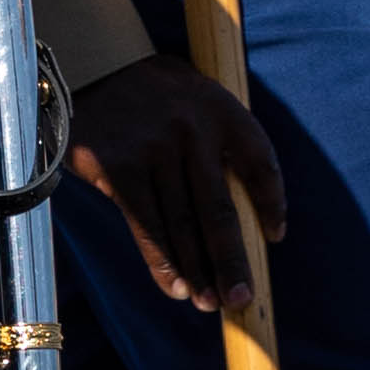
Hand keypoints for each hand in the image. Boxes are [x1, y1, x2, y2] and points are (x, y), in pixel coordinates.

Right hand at [67, 55, 287, 316]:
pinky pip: (146, 226)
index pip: (260, 162)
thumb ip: (220, 141)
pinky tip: (175, 288)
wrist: (94, 65)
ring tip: (210, 304)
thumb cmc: (157, 96)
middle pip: (219, 210)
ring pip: (181, 225)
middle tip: (242, 300)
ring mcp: (153, 148)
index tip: (275, 236)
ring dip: (198, 272)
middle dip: (233, 261)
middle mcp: (191, 128)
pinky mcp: (118, 166)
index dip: (271, 204)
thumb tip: (246, 214)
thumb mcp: (198, 98)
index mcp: (221, 109)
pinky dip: (162, 262)